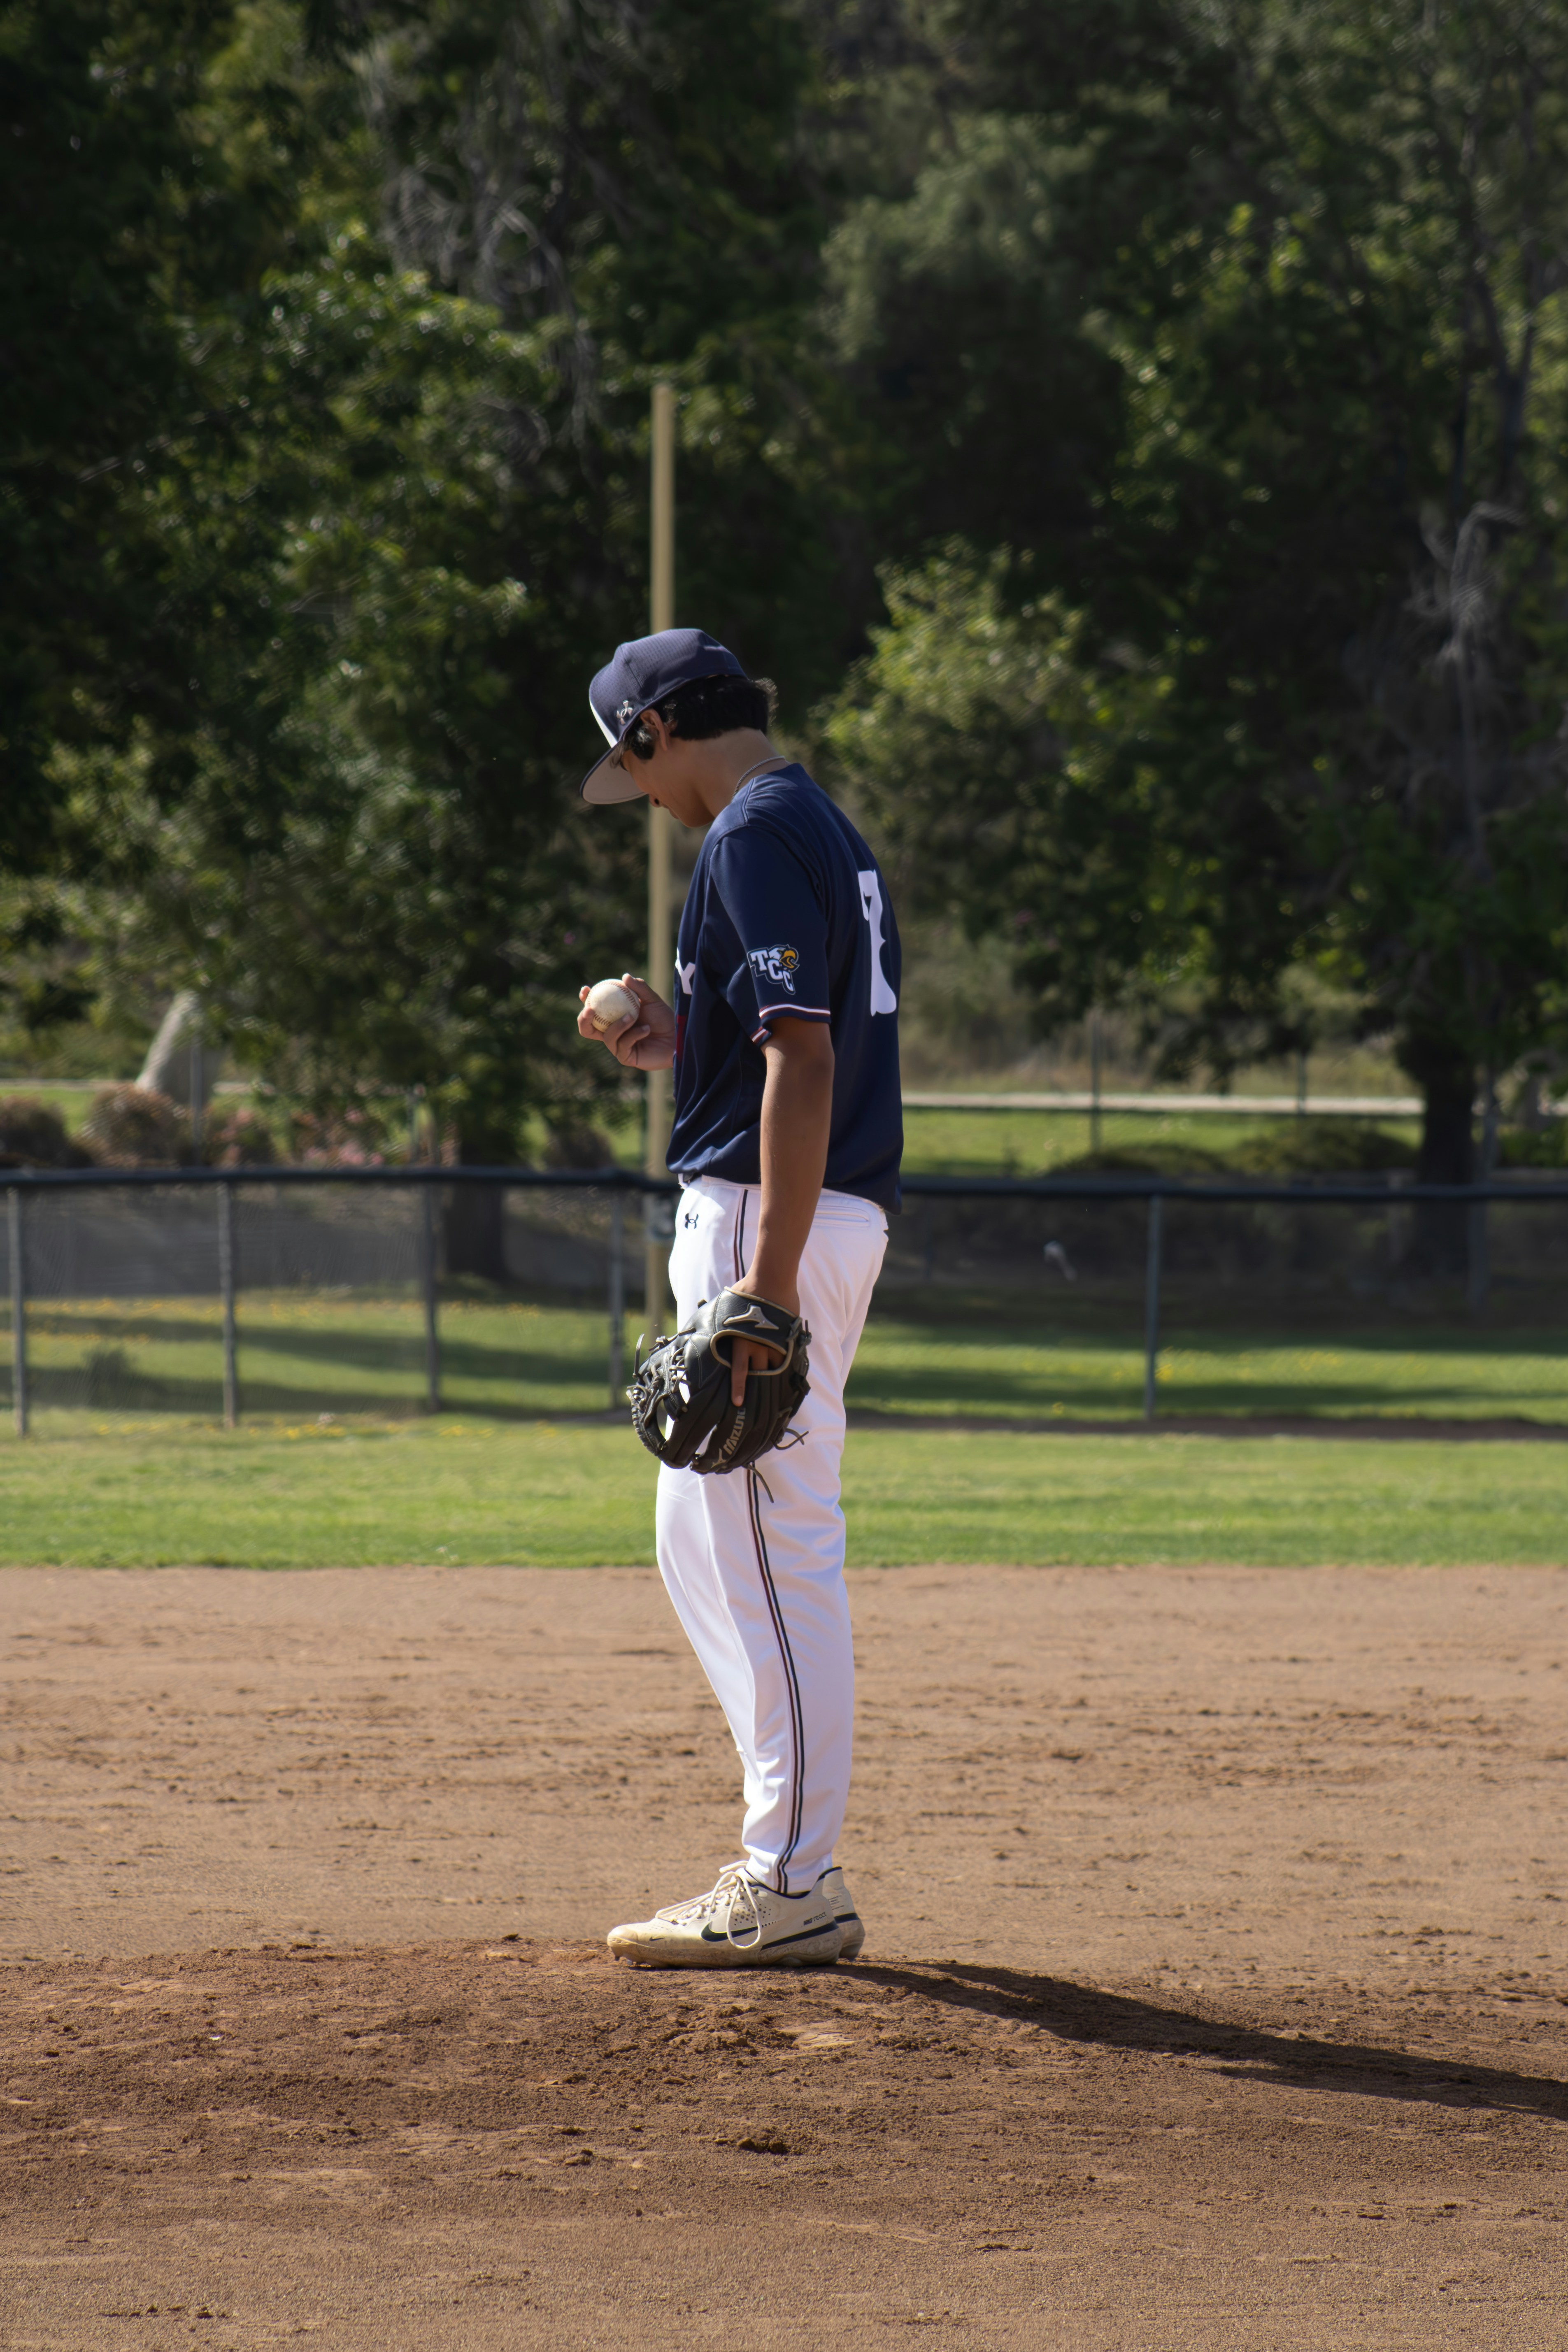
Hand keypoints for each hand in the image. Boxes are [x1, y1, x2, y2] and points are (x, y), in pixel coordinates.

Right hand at [576, 974, 675, 1070]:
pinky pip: (622, 1045)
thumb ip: (639, 988)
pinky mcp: (626, 1058)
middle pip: (587, 1029)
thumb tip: (625, 976)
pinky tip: (646, 1029)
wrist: (677, 1037)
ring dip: (618, 1025)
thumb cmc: (664, 1019)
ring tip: (633, 1016)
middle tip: (590, 1009)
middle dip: (584, 1019)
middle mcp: (613, 1032)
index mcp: (613, 1017)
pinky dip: (633, 1034)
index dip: (585, 1000)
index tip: (586, 989)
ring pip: (606, 1036)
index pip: (593, 1011)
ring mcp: (618, 1046)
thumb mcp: (652, 1000)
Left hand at [725, 1275, 798, 1406]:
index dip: (738, 1388)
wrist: (771, 1280)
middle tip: (754, 1400)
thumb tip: (706, 1322)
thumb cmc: (746, 1291)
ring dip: (772, 1372)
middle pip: (759, 1372)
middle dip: (757, 1385)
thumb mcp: (726, 1306)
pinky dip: (785, 1361)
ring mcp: (775, 1342)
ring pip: (775, 1366)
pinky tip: (786, 1367)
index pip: (739, 1371)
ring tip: (772, 1384)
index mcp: (740, 1341)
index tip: (737, 1403)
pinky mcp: (788, 1337)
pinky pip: (788, 1355)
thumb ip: (720, 1319)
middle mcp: (757, 1345)